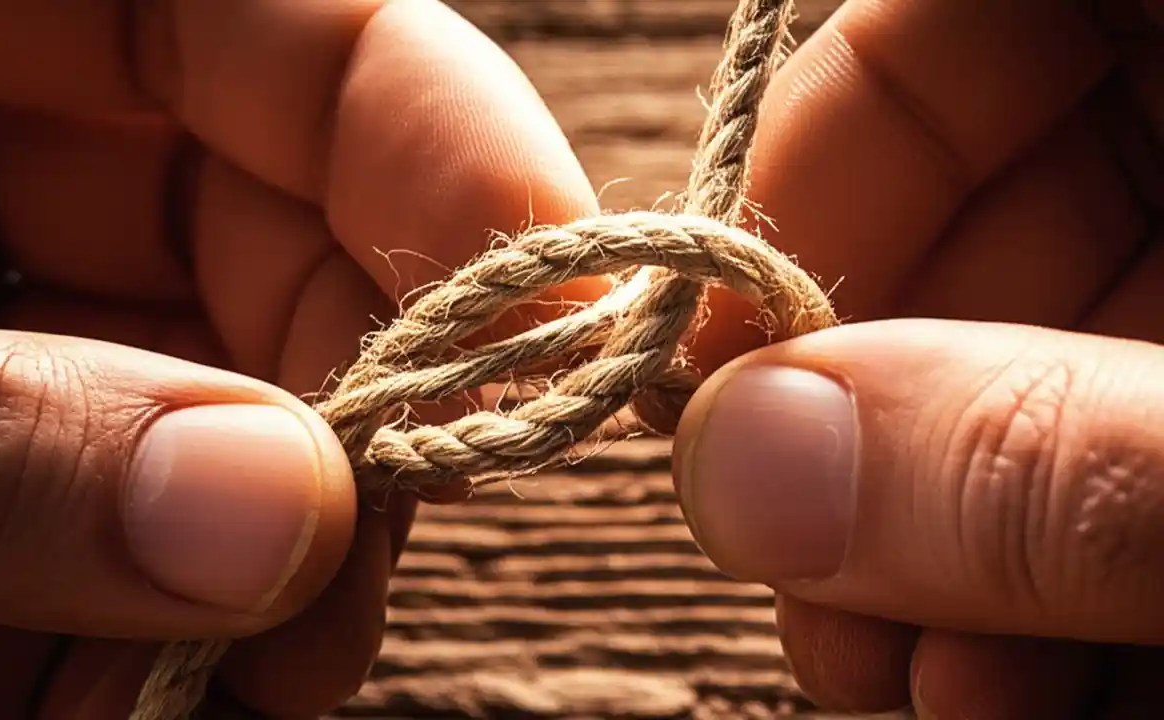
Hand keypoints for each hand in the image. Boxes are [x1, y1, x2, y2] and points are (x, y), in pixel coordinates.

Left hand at [0, 1, 598, 716]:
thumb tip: (274, 508)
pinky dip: (153, 628)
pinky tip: (143, 701)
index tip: (547, 312)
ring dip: (263, 555)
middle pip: (261, 217)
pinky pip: (119, 514)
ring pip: (214, 393)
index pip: (259, 14)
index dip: (430, 134)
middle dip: (343, 401)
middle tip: (360, 560)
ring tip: (253, 676)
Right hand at [674, 0, 1163, 716]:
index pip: (955, 17)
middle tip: (808, 567)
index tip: (725, 353)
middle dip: (871, 414)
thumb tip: (746, 472)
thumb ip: (1042, 454)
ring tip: (920, 678)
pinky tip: (1017, 687)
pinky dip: (1056, 576)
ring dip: (946, 535)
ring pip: (1039, 353)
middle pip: (980, 202)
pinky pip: (1122, 449)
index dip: (816, 158)